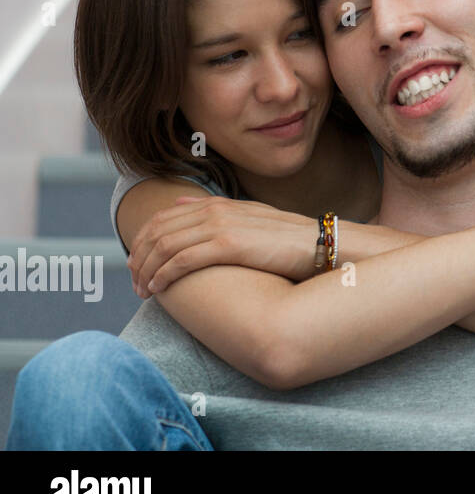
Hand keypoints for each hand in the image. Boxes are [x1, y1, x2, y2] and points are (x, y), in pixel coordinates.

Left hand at [127, 196, 317, 297]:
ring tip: (143, 291)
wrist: (320, 244)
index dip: (144, 240)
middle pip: (158, 231)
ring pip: (165, 246)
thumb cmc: (289, 240)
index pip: (164, 217)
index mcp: (220, 204)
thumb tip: (181, 202)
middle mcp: (216, 211)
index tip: (138, 264)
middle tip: (135, 282)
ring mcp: (221, 226)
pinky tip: (158, 289)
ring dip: (147, 271)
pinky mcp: (229, 245)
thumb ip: (215, 209)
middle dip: (140, 258)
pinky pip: (182, 260)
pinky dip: (163, 275)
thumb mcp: (250, 218)